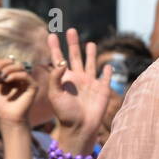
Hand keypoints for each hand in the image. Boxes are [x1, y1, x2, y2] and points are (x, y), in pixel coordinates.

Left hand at [0, 57, 35, 126]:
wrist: (7, 117)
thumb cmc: (0, 104)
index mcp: (11, 77)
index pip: (7, 64)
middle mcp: (20, 78)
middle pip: (14, 63)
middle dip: (3, 64)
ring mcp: (27, 82)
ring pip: (20, 67)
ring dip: (8, 69)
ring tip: (2, 77)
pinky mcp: (33, 87)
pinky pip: (25, 76)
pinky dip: (15, 75)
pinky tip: (7, 80)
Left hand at [46, 28, 113, 154]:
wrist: (81, 128)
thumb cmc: (65, 114)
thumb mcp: (55, 96)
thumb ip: (55, 79)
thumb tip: (59, 63)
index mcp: (64, 79)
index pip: (58, 59)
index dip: (54, 47)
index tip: (50, 34)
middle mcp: (77, 79)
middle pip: (74, 56)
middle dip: (73, 43)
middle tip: (71, 30)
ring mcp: (90, 84)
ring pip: (90, 64)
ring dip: (90, 53)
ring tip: (89, 43)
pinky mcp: (102, 90)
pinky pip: (105, 78)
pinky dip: (107, 71)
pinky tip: (107, 65)